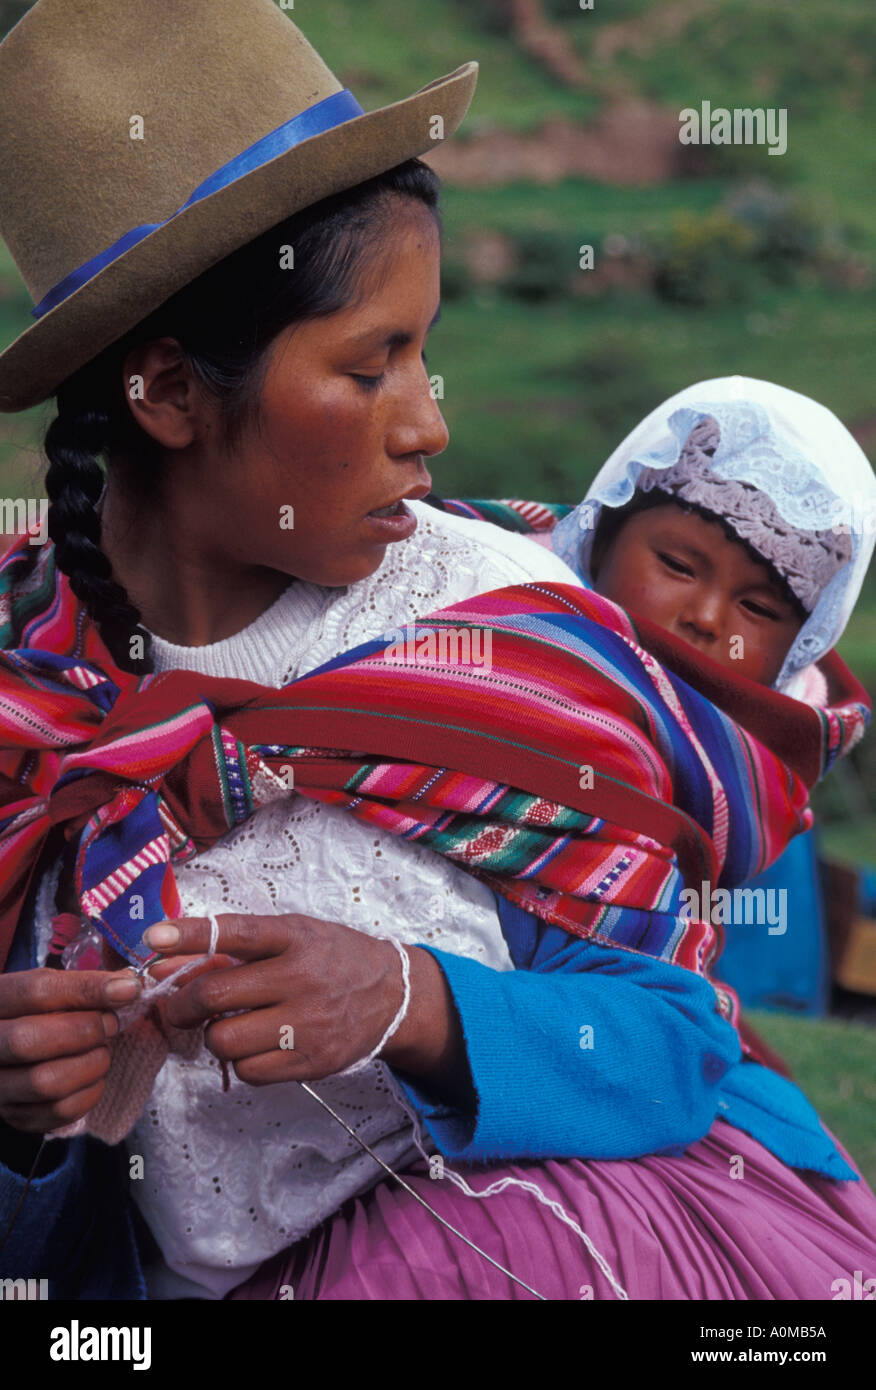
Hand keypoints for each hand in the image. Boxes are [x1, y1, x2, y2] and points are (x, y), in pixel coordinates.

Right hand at [0, 967, 141, 1133]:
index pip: (35, 991)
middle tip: (110, 1024)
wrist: (11, 1050)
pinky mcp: (14, 1114)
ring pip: (44, 1083)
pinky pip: (56, 1113)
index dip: (87, 989)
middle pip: (28, 1041)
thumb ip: (81, 985)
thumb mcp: (47, 990)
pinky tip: (95, 1077)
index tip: (127, 989)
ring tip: (102, 1051)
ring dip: (90, 1065)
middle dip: (84, 1031)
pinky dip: (88, 1094)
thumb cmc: (36, 1013)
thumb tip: (127, 985)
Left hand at [142, 913, 408, 1084]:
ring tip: (228, 1025)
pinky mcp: (311, 1061)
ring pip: (225, 1040)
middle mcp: (301, 977)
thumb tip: (164, 963)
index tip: (154, 937)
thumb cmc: (331, 959)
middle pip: (215, 994)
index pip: (234, 932)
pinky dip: (241, 1061)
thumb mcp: (291, 936)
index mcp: (294, 937)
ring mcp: (307, 1023)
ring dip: (214, 1036)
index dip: (190, 934)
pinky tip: (256, 1046)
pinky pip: (248, 1072)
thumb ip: (229, 949)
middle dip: (183, 1004)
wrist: (393, 995)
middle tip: (179, 1006)